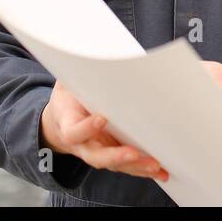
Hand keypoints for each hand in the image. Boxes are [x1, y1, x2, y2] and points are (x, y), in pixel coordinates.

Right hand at [39, 79, 169, 180]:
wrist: (60, 119)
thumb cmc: (68, 96)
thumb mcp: (67, 81)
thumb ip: (78, 71)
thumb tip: (96, 49)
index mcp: (68, 124)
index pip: (74, 132)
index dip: (86, 128)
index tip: (101, 118)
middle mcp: (82, 144)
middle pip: (97, 156)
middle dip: (116, 156)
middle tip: (134, 153)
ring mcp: (97, 151)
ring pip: (115, 165)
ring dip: (136, 166)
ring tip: (156, 166)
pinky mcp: (111, 154)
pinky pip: (127, 166)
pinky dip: (143, 169)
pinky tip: (160, 171)